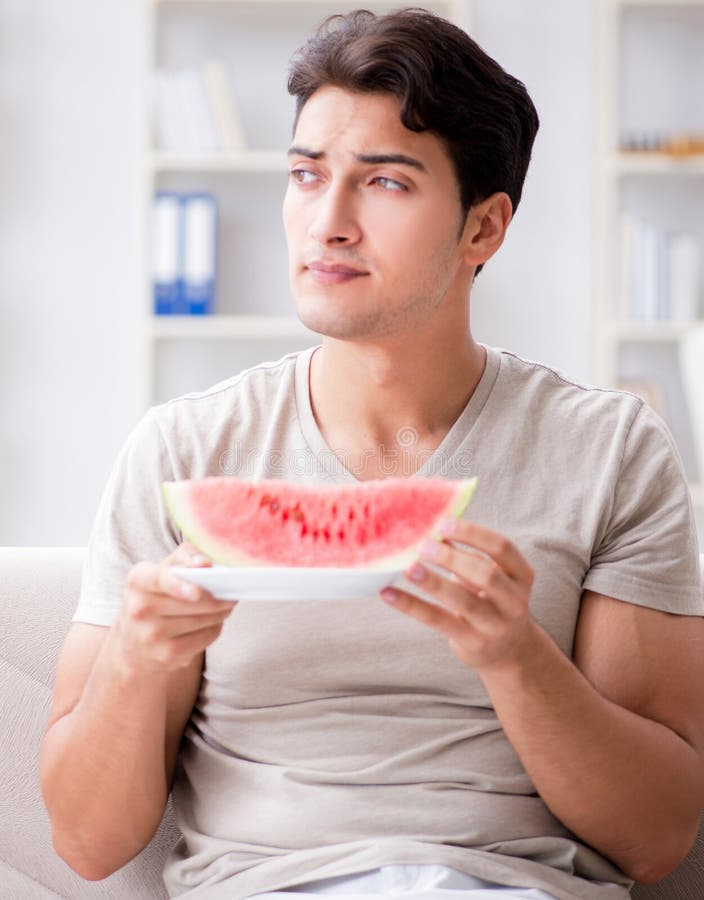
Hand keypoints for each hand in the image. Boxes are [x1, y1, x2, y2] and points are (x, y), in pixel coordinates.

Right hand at [113, 542, 236, 674]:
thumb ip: (186, 556)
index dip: (180, 584)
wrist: (135, 638)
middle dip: (217, 597)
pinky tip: (214, 622)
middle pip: (190, 602)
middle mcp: (139, 609)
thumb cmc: (159, 593)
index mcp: (138, 580)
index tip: (199, 590)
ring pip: (201, 620)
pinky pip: (204, 638)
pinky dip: (214, 628)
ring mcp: (150, 635)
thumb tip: (206, 563)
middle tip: (232, 593)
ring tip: (226, 605)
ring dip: (220, 612)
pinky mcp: (166, 655)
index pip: (160, 579)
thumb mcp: (164, 569)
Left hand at [381, 520, 535, 672]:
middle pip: (486, 574)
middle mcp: (514, 601)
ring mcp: (495, 625)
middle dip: (453, 558)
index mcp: (521, 575)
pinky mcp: (472, 642)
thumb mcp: (489, 575)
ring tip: (408, 568)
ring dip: (433, 582)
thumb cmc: (492, 601)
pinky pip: (439, 621)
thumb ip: (465, 553)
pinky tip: (388, 594)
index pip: (502, 547)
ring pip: (464, 602)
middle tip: (424, 546)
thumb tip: (428, 525)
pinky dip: (411, 606)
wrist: (510, 651)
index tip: (443, 523)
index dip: (473, 533)